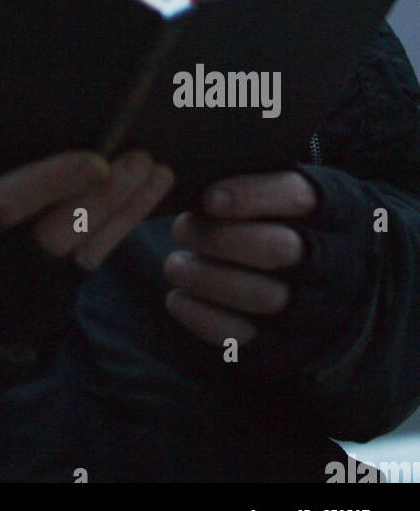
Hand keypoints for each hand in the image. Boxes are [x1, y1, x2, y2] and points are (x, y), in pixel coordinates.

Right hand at [0, 148, 173, 350]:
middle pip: (58, 232)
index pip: (7, 204)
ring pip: (87, 245)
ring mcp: (31, 277)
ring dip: (126, 206)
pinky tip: (155, 185)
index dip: (52, 183)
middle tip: (139, 158)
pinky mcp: (60, 282)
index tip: (96, 161)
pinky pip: (100, 251)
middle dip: (102, 198)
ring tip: (156, 168)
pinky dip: (128, 218)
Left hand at [163, 169, 318, 345]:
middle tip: (182, 228)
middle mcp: (331, 259)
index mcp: (334, 209)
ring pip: (264, 297)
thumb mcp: (289, 187)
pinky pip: (246, 335)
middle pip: (280, 250)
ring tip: (175, 265)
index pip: (297, 196)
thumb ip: (256, 177)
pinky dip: (205, 318)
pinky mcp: (287, 339)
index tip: (209, 198)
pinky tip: (178, 299)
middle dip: (222, 240)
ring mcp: (313, 304)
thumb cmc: (292, 215)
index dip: (251, 196)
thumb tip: (197, 171)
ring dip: (209, 280)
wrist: (333, 271)